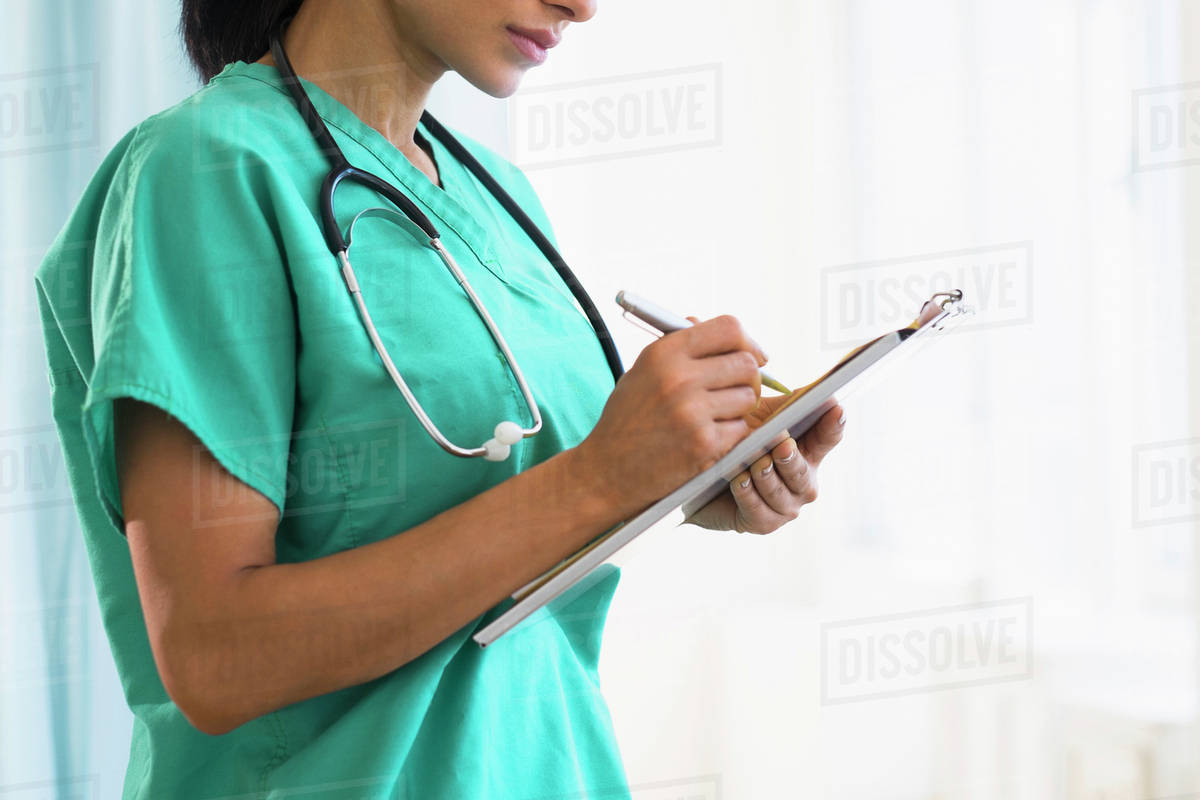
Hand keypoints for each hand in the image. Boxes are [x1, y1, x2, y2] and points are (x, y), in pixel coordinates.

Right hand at [572, 314, 767, 518]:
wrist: (606, 470)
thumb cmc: (627, 419)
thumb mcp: (643, 372)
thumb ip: (678, 348)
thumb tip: (715, 327)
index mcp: (663, 354)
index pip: (728, 328)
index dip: (748, 340)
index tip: (753, 354)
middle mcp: (679, 378)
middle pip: (746, 363)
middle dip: (750, 377)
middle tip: (738, 389)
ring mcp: (693, 412)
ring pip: (749, 397)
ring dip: (740, 407)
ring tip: (716, 415)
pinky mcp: (704, 444)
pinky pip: (741, 428)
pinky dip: (731, 433)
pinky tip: (708, 437)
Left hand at [680, 390, 845, 533]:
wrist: (702, 478)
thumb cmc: (737, 443)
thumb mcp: (760, 417)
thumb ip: (786, 404)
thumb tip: (815, 386)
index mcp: (807, 451)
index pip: (828, 437)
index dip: (834, 424)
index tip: (835, 408)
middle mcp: (803, 482)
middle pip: (804, 472)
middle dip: (790, 458)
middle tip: (781, 445)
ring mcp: (785, 506)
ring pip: (781, 493)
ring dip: (765, 476)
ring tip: (753, 462)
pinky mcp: (763, 523)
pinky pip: (758, 510)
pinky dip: (747, 494)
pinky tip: (738, 480)